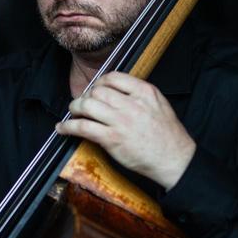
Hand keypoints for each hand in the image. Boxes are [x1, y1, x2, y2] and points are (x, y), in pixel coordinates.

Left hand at [55, 71, 195, 189]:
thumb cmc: (168, 135)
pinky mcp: (112, 139)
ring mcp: (121, 121)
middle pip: (97, 91)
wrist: (175, 160)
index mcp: (144, 92)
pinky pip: (82, 127)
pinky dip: (68, 126)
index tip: (95, 90)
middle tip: (83, 104)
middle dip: (86, 96)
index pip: (113, 77)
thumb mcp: (158, 105)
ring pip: (87, 105)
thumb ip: (138, 95)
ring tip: (73, 113)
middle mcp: (131, 104)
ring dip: (75, 108)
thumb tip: (115, 91)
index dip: (99, 83)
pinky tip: (62, 128)